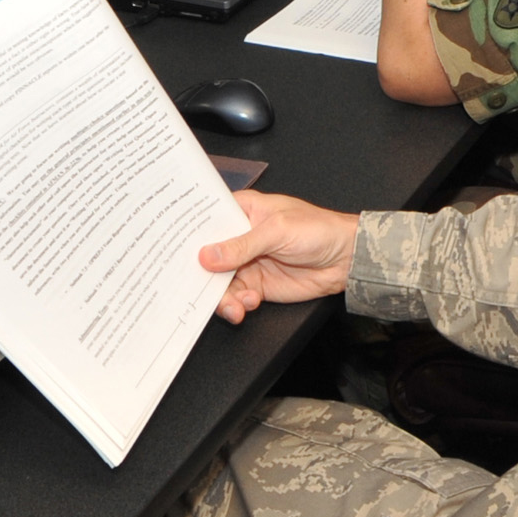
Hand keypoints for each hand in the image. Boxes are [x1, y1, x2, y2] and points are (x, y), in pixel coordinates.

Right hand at [200, 191, 358, 323]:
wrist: (344, 259)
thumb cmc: (318, 230)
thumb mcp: (277, 231)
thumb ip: (242, 245)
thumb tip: (207, 255)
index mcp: (241, 210)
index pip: (205, 220)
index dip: (187, 235)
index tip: (173, 252)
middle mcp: (239, 237)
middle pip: (206, 256)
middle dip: (200, 275)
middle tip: (198, 289)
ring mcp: (245, 263)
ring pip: (217, 283)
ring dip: (221, 297)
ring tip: (235, 304)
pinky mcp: (255, 285)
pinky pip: (234, 298)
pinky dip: (236, 306)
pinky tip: (247, 305)